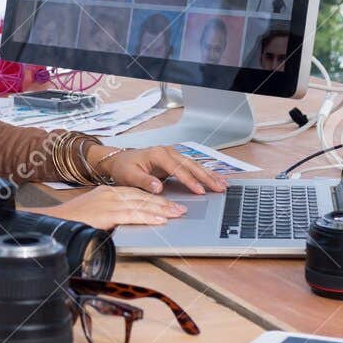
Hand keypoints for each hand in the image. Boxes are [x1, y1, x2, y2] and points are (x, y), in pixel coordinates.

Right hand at [43, 184, 187, 229]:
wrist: (55, 221)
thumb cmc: (72, 220)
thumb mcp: (94, 213)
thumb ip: (110, 215)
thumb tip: (125, 223)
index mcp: (107, 192)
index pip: (136, 194)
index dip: (154, 199)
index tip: (168, 204)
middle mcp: (110, 194)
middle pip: (142, 197)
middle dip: (163, 203)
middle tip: (180, 208)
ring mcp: (109, 202)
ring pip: (141, 204)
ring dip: (162, 209)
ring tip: (177, 214)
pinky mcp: (107, 213)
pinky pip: (133, 214)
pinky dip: (149, 216)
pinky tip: (160, 219)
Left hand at [91, 144, 226, 195]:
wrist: (119, 160)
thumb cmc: (123, 167)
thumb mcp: (129, 175)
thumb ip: (144, 181)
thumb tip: (158, 188)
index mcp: (158, 154)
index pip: (178, 169)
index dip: (190, 181)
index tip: (200, 191)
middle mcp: (168, 152)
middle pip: (191, 165)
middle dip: (207, 177)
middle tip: (220, 188)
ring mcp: (173, 155)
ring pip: (195, 165)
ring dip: (210, 175)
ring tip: (224, 184)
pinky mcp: (175, 160)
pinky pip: (192, 166)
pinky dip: (205, 173)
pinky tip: (216, 178)